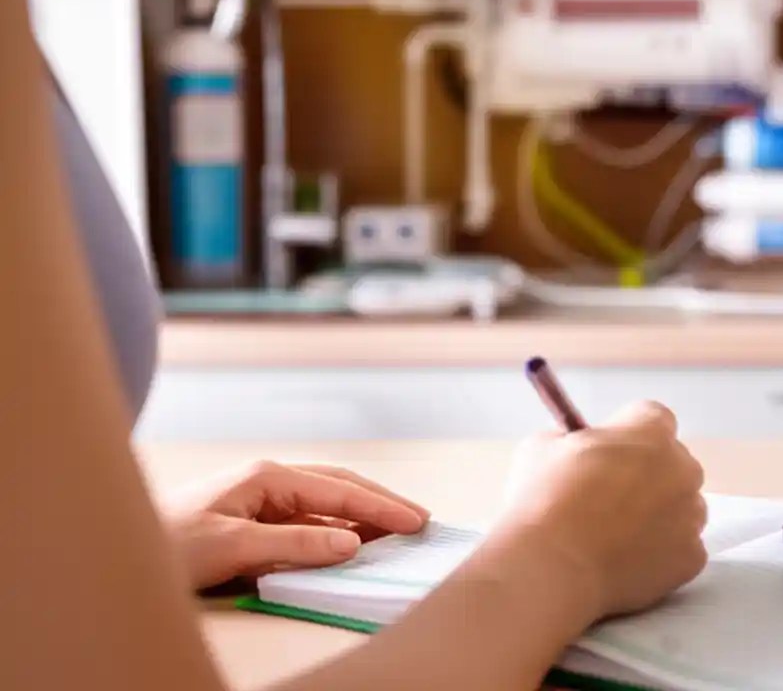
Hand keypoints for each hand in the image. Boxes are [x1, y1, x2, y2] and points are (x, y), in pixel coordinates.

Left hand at [160, 461, 428, 590]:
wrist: (118, 551)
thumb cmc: (168, 544)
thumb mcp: (234, 546)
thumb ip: (296, 544)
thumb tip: (352, 543)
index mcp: (267, 477)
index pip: (338, 491)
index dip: (381, 506)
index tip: (416, 522)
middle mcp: (268, 482)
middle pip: (338, 488)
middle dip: (380, 503)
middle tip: (419, 522)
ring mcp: (260, 500)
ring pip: (324, 506)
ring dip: (360, 518)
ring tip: (396, 533)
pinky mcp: (252, 522)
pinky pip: (306, 524)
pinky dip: (334, 533)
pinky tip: (351, 545)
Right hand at [497, 401, 707, 619]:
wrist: (551, 568)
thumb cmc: (542, 501)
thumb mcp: (542, 447)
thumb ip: (571, 441)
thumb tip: (575, 450)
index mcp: (650, 431)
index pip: (653, 418)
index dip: (628, 434)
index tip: (606, 452)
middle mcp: (682, 468)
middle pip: (673, 463)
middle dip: (648, 474)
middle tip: (609, 497)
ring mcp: (691, 515)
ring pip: (682, 507)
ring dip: (659, 514)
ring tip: (616, 536)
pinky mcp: (691, 557)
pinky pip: (682, 548)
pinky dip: (662, 554)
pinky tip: (627, 561)